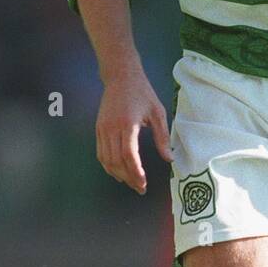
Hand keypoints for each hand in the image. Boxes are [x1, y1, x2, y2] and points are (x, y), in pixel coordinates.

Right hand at [95, 66, 171, 193]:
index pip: (129, 156)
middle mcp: (112, 128)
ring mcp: (102, 129)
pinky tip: (118, 172)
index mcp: (127, 124)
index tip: (144, 183)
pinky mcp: (98, 129)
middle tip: (140, 188)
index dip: (136, 173)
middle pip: (116, 161)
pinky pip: (100, 153)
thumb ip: (162, 137)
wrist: (121, 77)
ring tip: (131, 183)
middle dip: (128, 178)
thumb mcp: (158, 113)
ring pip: (106, 159)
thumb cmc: (142, 93)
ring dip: (118, 174)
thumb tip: (169, 158)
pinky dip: (108, 165)